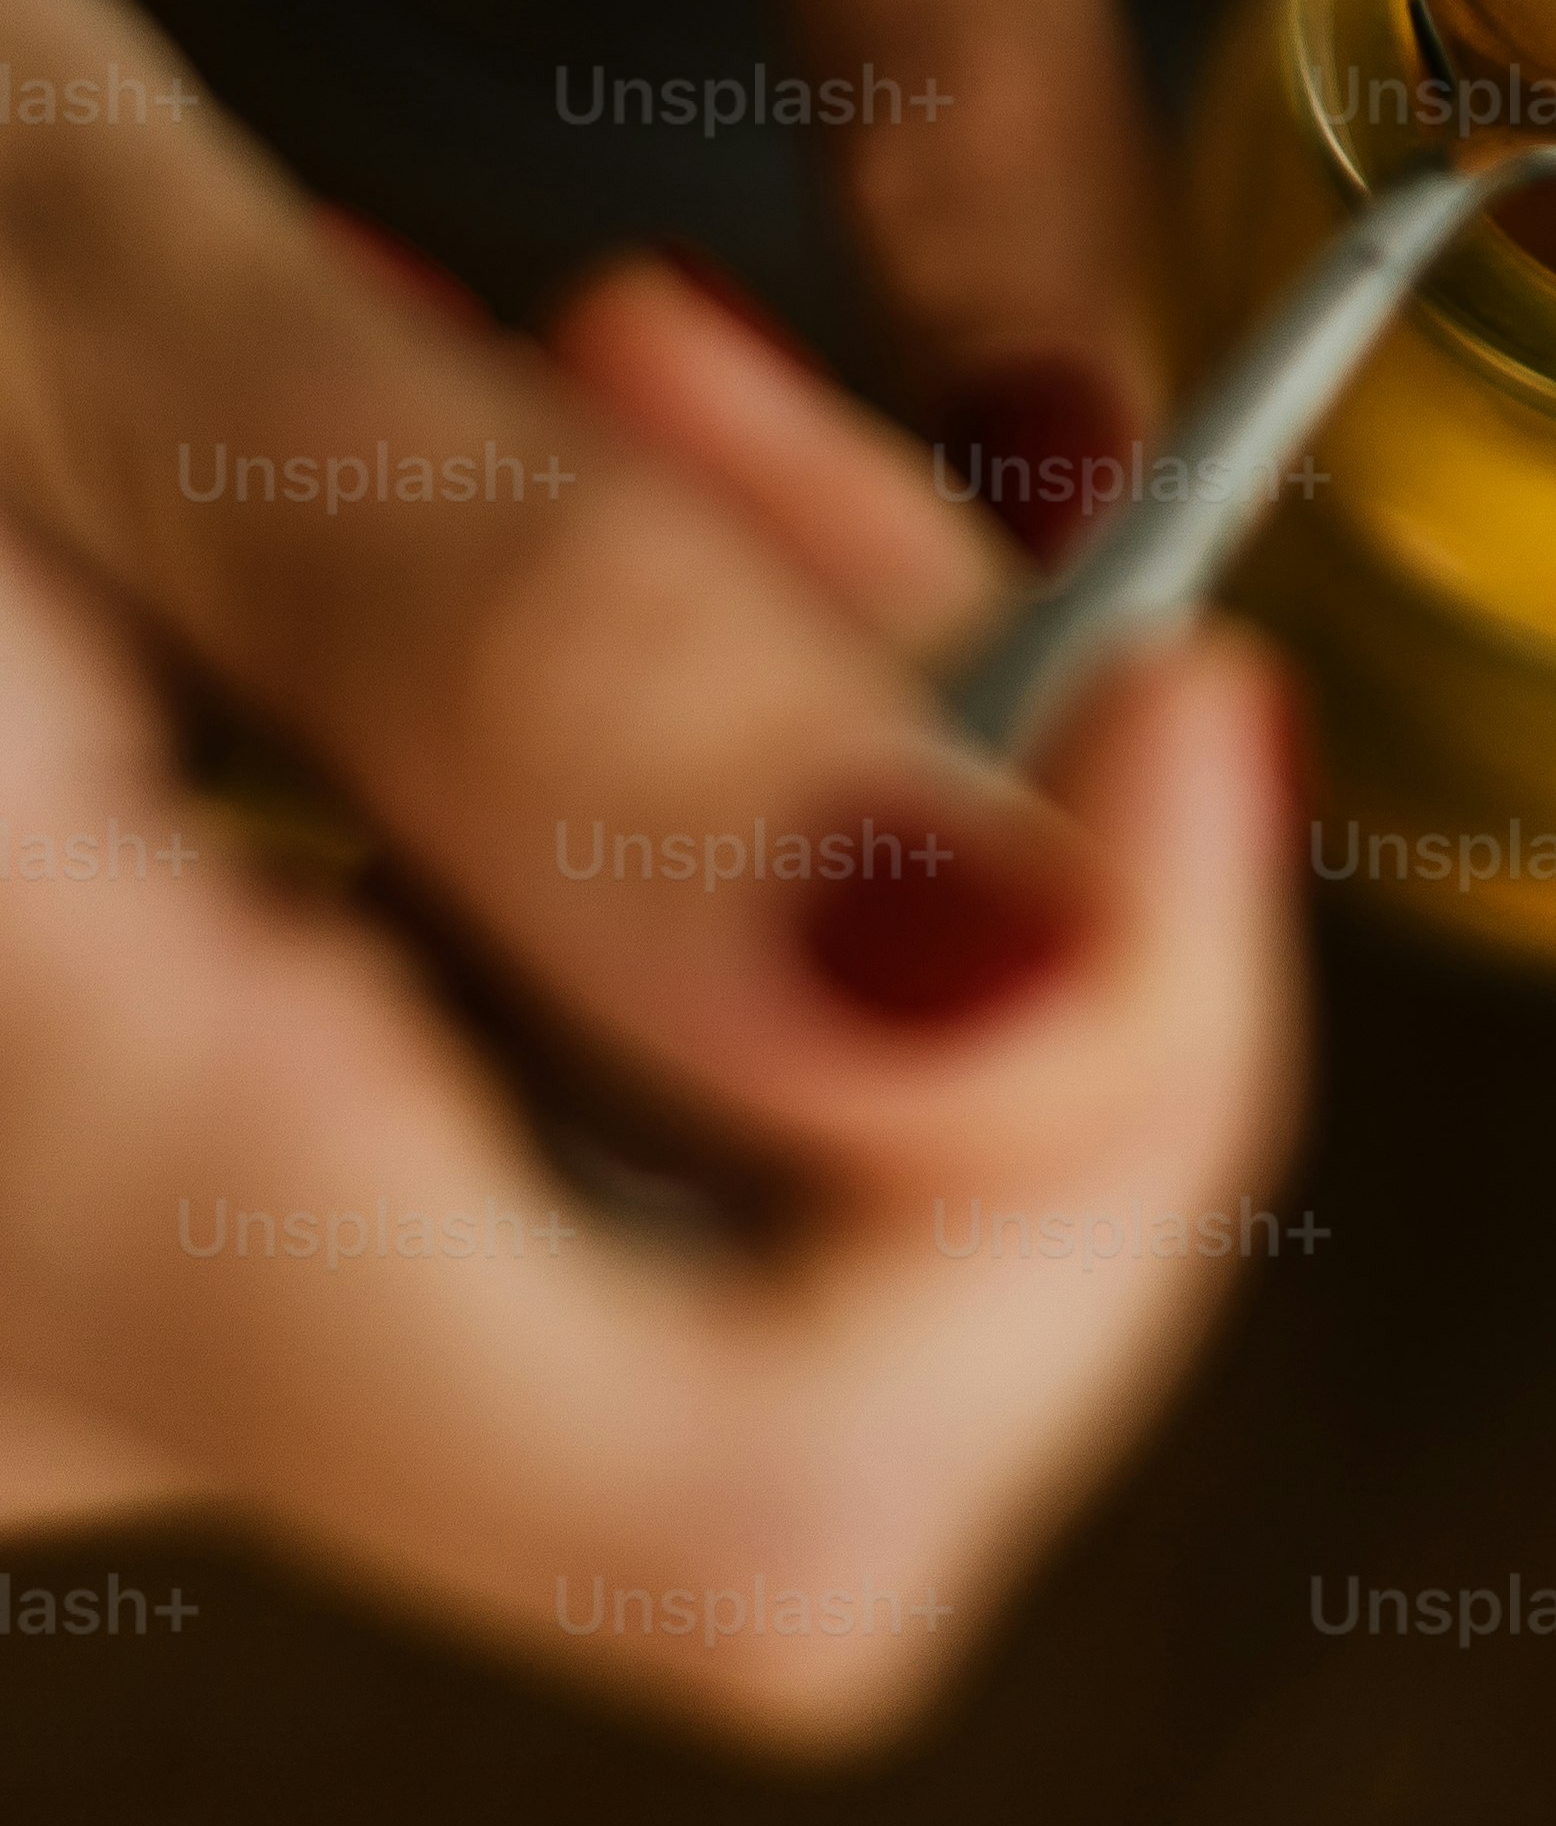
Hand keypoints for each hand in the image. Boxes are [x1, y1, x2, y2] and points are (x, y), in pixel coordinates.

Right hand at [0, 0, 1294, 1737]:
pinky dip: (590, 821)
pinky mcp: (81, 1216)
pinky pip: (496, 1117)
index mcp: (32, 1217)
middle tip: (719, 405)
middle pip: (801, 1340)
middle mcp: (27, 1390)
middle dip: (928, 852)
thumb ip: (547, 676)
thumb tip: (1036, 1009)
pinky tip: (434, 524)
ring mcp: (56, 1335)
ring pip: (681, 1198)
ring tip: (543, 370)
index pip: (793, 1507)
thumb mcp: (67, 318)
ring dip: (761, 776)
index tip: (1171, 687)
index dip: (1106, 1117)